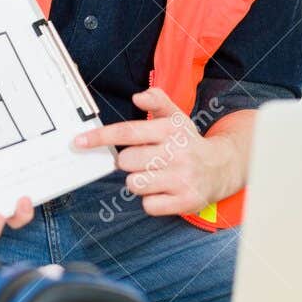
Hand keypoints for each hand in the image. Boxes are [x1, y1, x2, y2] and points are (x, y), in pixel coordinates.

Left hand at [72, 87, 240, 216]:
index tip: (79, 141)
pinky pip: (149, 205)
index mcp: (171, 129)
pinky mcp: (186, 201)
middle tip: (145, 160)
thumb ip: (157, 100)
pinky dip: (152, 200)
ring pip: (135, 184)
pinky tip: (165, 191)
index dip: (101, 137)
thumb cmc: (188, 142)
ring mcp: (182, 179)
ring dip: (139, 181)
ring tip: (156, 175)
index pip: (128, 132)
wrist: (222, 168)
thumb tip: (138, 96)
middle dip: (129, 162)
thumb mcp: (176, 117)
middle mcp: (178, 153)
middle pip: (127, 161)